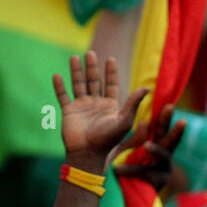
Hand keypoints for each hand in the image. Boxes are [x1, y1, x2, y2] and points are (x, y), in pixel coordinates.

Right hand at [53, 52, 148, 169]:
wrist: (88, 152)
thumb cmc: (108, 138)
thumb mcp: (124, 119)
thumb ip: (134, 102)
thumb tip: (148, 87)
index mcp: (111, 106)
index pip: (111, 85)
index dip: (111, 73)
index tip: (110, 59)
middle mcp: (96, 105)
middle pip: (94, 82)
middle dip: (93, 68)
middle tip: (91, 53)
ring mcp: (82, 107)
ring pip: (79, 85)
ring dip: (77, 72)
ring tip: (75, 57)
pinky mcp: (69, 111)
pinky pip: (63, 96)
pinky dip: (59, 86)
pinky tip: (57, 75)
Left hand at [112, 103, 186, 191]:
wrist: (125, 192)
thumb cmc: (127, 167)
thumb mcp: (129, 150)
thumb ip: (137, 138)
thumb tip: (145, 122)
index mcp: (158, 146)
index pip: (163, 129)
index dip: (166, 118)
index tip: (169, 105)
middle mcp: (165, 157)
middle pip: (171, 141)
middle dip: (176, 131)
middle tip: (181, 121)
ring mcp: (164, 170)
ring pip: (163, 157)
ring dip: (157, 150)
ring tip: (147, 145)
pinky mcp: (157, 183)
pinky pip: (143, 173)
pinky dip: (130, 171)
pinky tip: (118, 169)